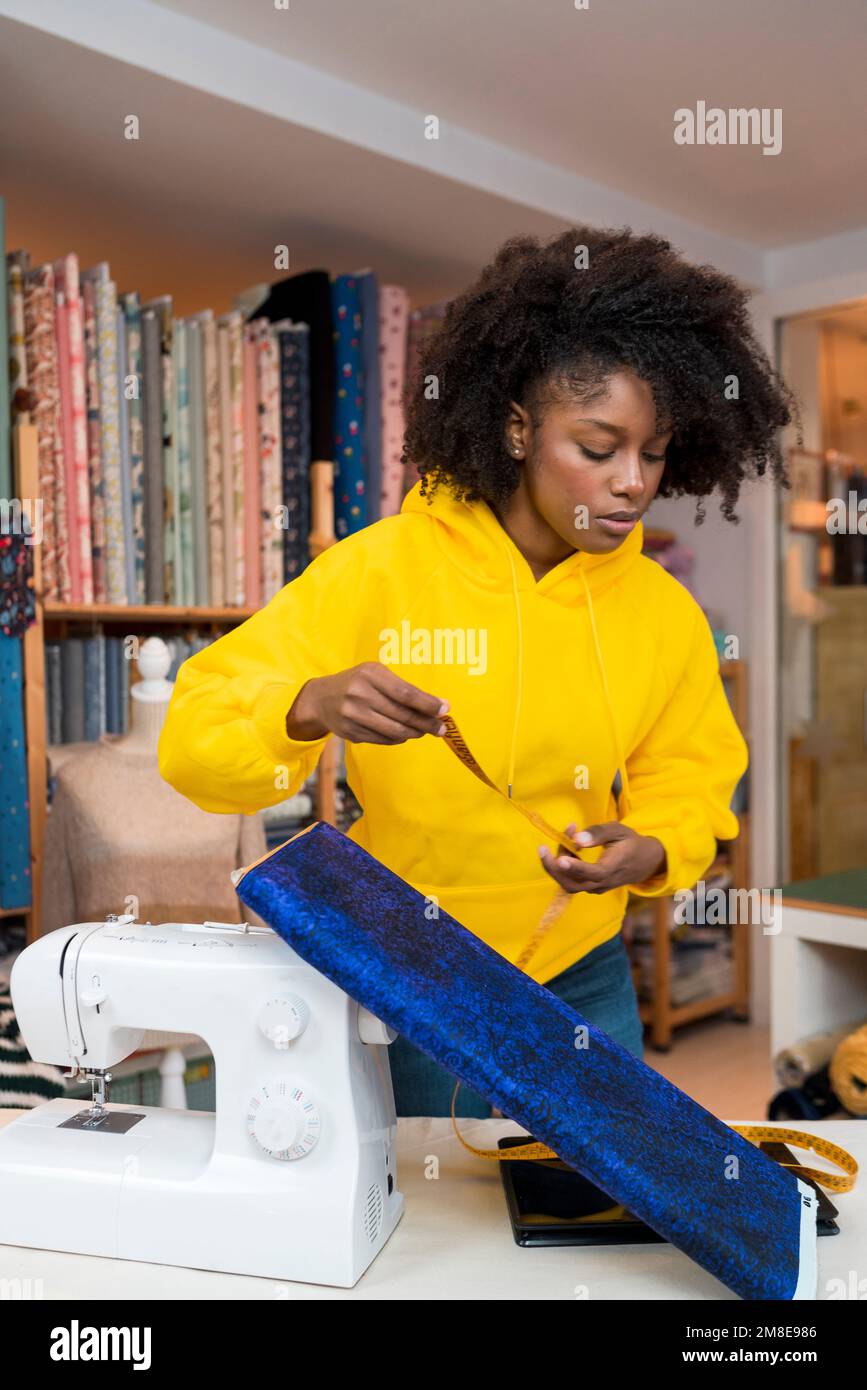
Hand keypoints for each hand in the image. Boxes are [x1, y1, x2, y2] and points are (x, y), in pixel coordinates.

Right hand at [286, 662, 448, 744]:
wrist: (320, 699)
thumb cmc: (357, 683)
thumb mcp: (376, 675)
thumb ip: (403, 688)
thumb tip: (437, 706)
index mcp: (369, 674)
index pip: (405, 693)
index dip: (427, 704)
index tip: (444, 710)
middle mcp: (359, 694)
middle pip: (402, 714)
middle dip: (426, 723)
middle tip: (441, 728)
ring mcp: (353, 716)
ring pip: (394, 730)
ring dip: (414, 733)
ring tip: (425, 730)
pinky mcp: (351, 733)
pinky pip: (383, 739)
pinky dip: (398, 738)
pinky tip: (405, 734)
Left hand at [538, 821, 666, 895]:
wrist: (644, 862)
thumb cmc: (630, 842)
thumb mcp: (618, 830)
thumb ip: (599, 833)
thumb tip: (577, 838)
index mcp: (613, 868)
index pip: (594, 873)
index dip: (576, 867)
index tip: (560, 859)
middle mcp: (603, 883)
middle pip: (573, 884)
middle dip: (553, 867)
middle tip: (543, 848)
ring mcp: (595, 887)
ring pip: (569, 883)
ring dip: (557, 863)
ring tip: (564, 838)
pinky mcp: (590, 887)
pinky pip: (571, 880)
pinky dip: (564, 866)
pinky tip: (569, 847)